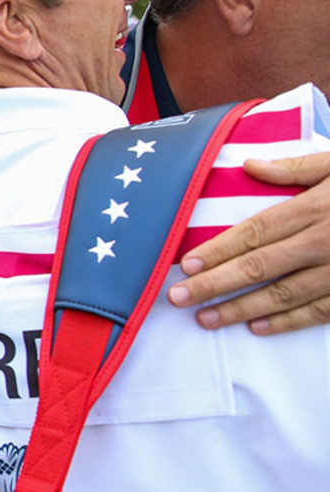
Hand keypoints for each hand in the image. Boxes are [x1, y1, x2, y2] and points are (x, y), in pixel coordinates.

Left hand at [168, 153, 328, 334]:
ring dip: (241, 308)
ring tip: (206, 319)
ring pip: (284, 294)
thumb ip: (295, 167)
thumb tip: (247, 164)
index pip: (255, 232)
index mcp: (316, 207)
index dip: (218, 250)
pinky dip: (288, 321)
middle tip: (177, 299)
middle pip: (259, 267)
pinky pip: (322, 310)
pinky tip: (258, 327)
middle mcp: (325, 241)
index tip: (186, 265)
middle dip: (215, 285)